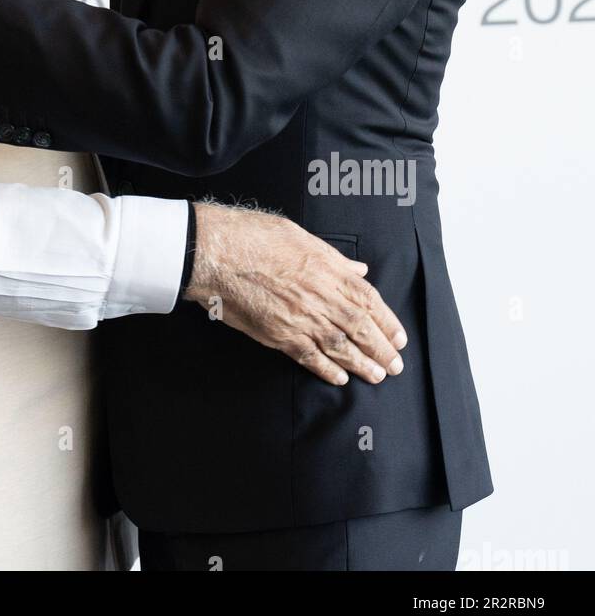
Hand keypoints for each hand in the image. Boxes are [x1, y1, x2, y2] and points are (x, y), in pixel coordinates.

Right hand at [185, 202, 406, 385]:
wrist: (218, 253)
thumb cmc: (254, 236)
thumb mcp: (300, 236)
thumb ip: (333, 257)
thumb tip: (357, 268)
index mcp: (328, 269)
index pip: (369, 300)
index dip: (388, 322)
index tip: (398, 337)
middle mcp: (320, 296)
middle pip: (360, 328)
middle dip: (382, 349)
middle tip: (396, 365)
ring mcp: (301, 318)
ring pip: (340, 346)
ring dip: (362, 364)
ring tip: (377, 376)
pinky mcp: (279, 334)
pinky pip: (310, 357)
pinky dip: (327, 370)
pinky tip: (340, 379)